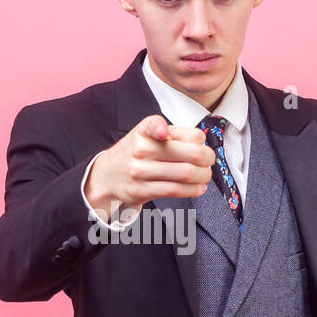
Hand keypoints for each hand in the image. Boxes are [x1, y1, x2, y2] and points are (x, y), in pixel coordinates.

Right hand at [84, 114, 213, 221]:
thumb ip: (175, 134)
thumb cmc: (136, 152)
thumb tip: (201, 141)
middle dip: (207, 158)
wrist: (107, 174)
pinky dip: (193, 190)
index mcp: (145, 130)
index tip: (199, 141)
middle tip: (209, 160)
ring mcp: (140, 171)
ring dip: (203, 176)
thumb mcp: (149, 134)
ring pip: (185, 174)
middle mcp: (141, 149)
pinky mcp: (141, 190)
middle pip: (190, 153)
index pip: (174, 126)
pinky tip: (199, 187)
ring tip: (205, 175)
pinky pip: (175, 190)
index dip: (192, 135)